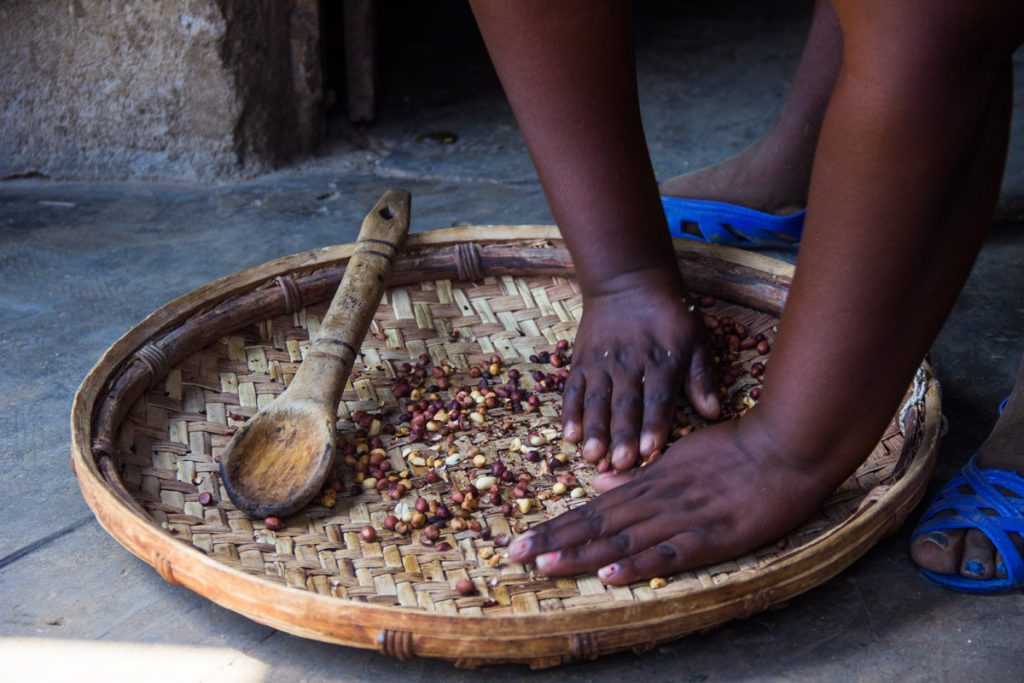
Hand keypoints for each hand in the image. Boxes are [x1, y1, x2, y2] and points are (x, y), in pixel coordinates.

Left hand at [509, 416, 835, 583]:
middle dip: (553, 539)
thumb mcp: (680, 454)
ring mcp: (683, 516)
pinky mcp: (711, 535)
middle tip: (512, 554)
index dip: (556, 524)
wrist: (786, 446)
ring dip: (581, 552)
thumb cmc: (737, 448)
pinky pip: (668, 553)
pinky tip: (609, 574)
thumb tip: (600, 481)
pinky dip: (637, 563)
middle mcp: (658, 499)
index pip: (593, 507)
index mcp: (650, 480)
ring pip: (623, 538)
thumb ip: (640, 473)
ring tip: (544, 564)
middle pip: (597, 523)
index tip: (522, 539)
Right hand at [562, 275, 719, 469]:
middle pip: (625, 404)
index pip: (658, 397)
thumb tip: (713, 413)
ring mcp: (602, 362)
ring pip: (597, 400)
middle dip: (622, 435)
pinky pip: (574, 390)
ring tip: (591, 455)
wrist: (628, 281)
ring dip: (594, 429)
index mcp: (662, 360)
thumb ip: (703, 377)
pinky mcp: (582, 360)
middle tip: (620, 463)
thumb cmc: (669, 315)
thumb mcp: (696, 339)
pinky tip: (570, 435)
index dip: (654, 424)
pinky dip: (570, 413)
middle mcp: (630, 363)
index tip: (651, 450)